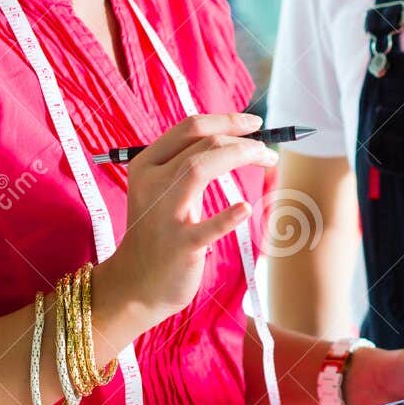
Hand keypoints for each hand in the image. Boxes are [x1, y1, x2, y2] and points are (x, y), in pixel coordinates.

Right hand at [95, 112, 276, 330]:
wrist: (135, 284)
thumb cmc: (160, 233)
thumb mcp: (164, 192)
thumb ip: (188, 165)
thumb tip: (236, 140)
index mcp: (147, 164)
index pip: (190, 128)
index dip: (226, 120)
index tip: (255, 123)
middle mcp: (152, 183)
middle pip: (201, 144)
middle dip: (241, 140)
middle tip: (267, 152)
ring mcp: (164, 214)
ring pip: (199, 168)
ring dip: (240, 156)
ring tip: (268, 160)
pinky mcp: (179, 246)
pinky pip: (206, 228)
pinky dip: (227, 217)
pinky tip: (245, 209)